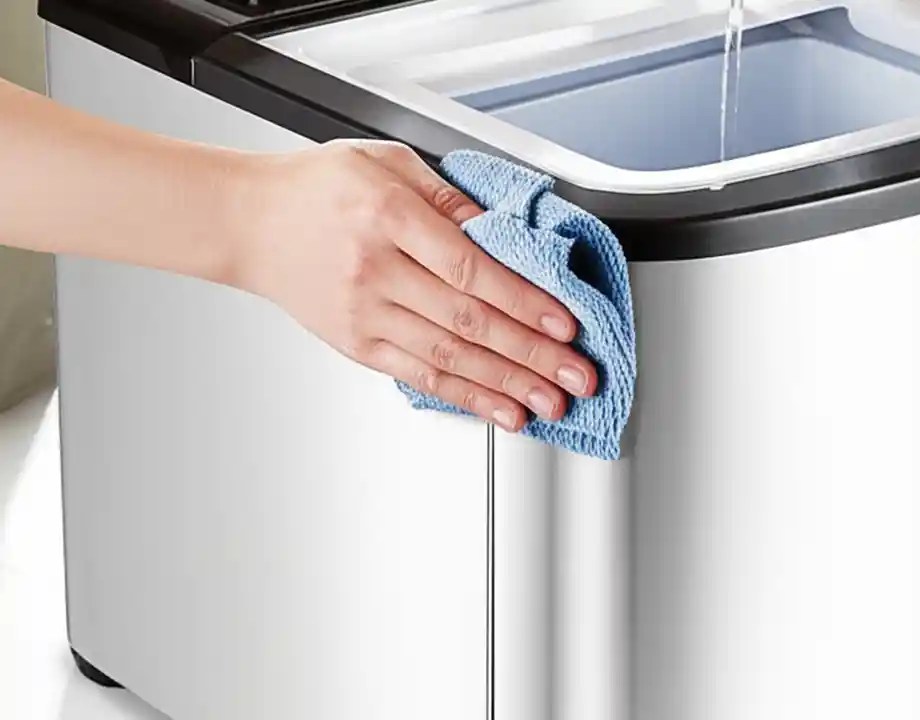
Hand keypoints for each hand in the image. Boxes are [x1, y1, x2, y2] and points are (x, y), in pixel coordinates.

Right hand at [231, 140, 597, 432]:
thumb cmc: (318, 188)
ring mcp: (364, 315)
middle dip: (532, 354)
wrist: (249, 222)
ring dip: (507, 384)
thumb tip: (503, 233)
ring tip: (552, 401)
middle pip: (469, 320)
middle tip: (577, 375)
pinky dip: (466, 396)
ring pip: (448, 356)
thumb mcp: (386, 163)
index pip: (471, 269)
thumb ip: (449, 197)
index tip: (565, 323)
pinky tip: (501, 409)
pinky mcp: (357, 345)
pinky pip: (420, 375)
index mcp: (387, 217)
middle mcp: (375, 271)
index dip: (524, 301)